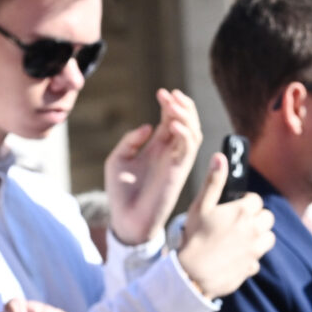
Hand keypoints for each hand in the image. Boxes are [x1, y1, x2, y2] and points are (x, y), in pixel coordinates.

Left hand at [104, 89, 202, 246]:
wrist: (126, 220)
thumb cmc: (121, 193)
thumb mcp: (118, 160)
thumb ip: (131, 140)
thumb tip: (149, 126)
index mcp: (158, 147)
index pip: (172, 119)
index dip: (170, 104)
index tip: (162, 92)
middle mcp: (171, 153)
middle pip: (187, 122)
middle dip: (182, 105)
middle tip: (170, 94)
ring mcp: (177, 161)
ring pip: (193, 132)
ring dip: (186, 116)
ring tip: (172, 105)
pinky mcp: (179, 171)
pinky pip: (189, 149)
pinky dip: (185, 133)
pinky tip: (172, 124)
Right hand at [173, 151, 275, 298]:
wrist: (190, 275)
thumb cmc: (194, 237)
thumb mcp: (200, 206)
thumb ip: (214, 181)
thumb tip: (221, 157)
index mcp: (243, 211)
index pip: (256, 200)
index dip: (245, 202)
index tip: (233, 208)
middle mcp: (254, 229)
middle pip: (267, 217)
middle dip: (256, 218)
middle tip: (238, 223)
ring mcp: (255, 249)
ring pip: (268, 238)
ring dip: (258, 237)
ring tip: (240, 239)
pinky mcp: (251, 267)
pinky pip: (257, 259)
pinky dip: (250, 257)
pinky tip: (235, 257)